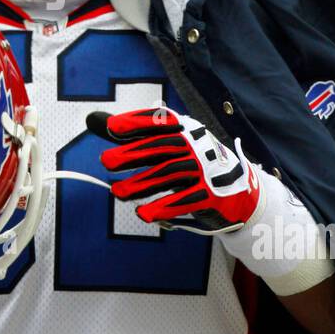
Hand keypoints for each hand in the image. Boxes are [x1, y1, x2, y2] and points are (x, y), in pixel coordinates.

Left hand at [86, 106, 260, 234]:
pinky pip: (185, 200)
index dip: (137, 123)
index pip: (159, 121)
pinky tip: (143, 214)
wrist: (241, 190)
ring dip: (142, 184)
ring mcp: (205, 170)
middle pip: (161, 148)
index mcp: (183, 128)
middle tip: (106, 161)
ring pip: (170, 175)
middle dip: (133, 154)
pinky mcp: (211, 195)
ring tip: (118, 192)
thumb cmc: (192, 161)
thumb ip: (130, 132)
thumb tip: (93, 120)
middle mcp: (195, 146)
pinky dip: (164, 207)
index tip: (113, 128)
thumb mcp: (167, 142)